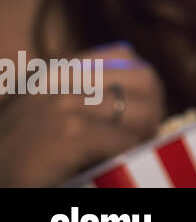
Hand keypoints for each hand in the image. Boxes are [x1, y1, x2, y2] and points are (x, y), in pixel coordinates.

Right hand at [0, 42, 164, 186]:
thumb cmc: (16, 156)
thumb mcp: (42, 112)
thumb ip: (80, 95)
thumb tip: (140, 98)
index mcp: (57, 71)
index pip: (124, 55)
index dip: (141, 86)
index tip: (137, 113)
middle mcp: (61, 79)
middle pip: (144, 79)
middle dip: (152, 110)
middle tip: (140, 138)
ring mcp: (64, 104)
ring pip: (141, 112)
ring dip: (140, 137)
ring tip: (125, 153)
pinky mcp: (69, 133)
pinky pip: (125, 143)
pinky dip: (124, 159)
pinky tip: (106, 166)